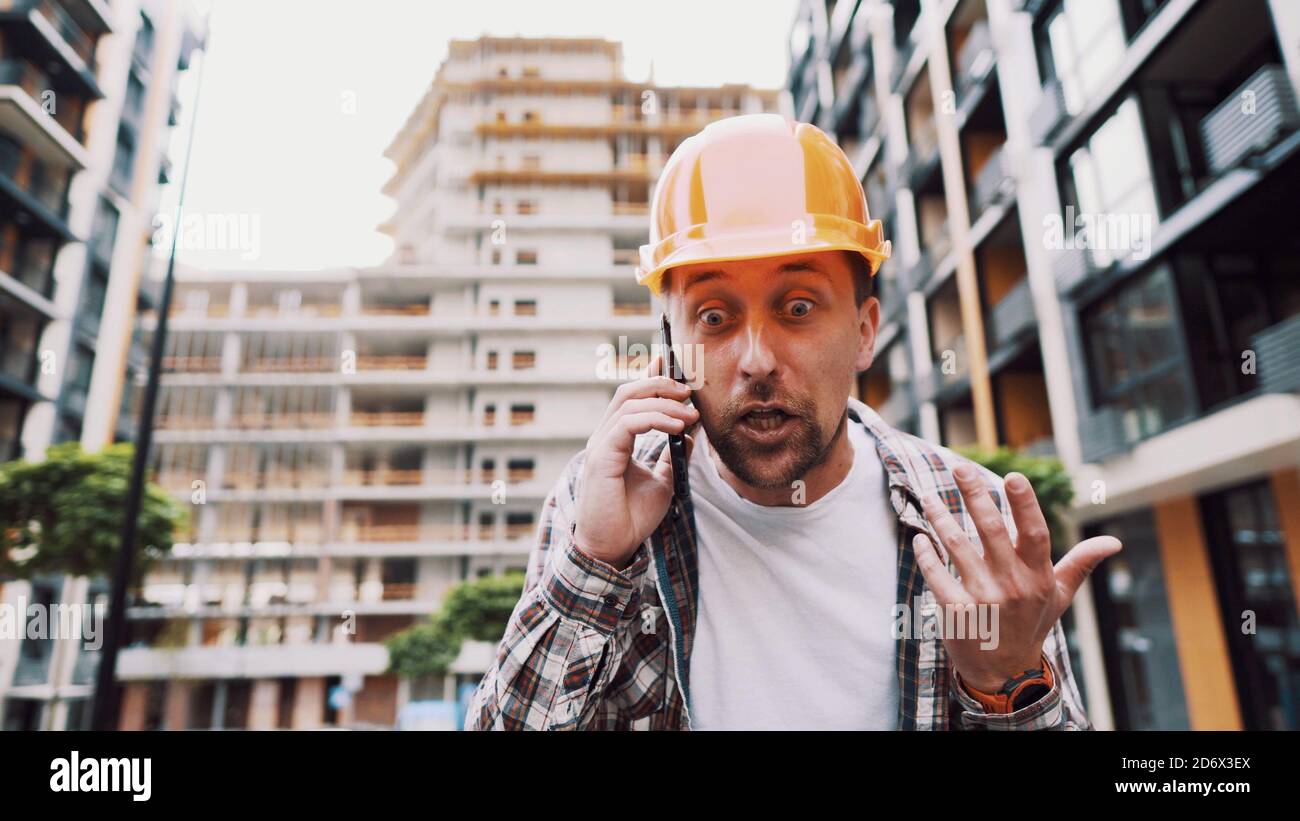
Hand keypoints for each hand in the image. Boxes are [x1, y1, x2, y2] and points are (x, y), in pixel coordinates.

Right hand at [574, 355, 697, 568]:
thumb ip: (672, 455)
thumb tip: (689, 433)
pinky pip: (627, 424)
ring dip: (664, 403)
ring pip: (628, 403)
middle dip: (660, 383)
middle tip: (690, 391)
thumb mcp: (663, 481)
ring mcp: (601, 445)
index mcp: (616, 440)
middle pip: (628, 392)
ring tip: (690, 413)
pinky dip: (655, 419)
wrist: (614, 547)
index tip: (673, 362)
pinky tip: (677, 426)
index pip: (632, 398)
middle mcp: (605, 437)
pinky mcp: (602, 457)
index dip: (651, 376)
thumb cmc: (632, 517)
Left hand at [913, 463, 1121, 693]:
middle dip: (975, 495)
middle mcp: (1012, 585)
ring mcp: (983, 598)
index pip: (1034, 533)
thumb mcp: (1059, 596)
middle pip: (990, 531)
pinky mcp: (956, 611)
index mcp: (1038, 576)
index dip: (1024, 504)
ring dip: (941, 518)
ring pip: (957, 546)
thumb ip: (1081, 564)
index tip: (1013, 476)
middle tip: (960, 467)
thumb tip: (1114, 542)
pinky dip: (926, 554)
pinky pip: (937, 575)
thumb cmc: (1031, 624)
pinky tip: (920, 537)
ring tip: (929, 497)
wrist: (1004, 672)